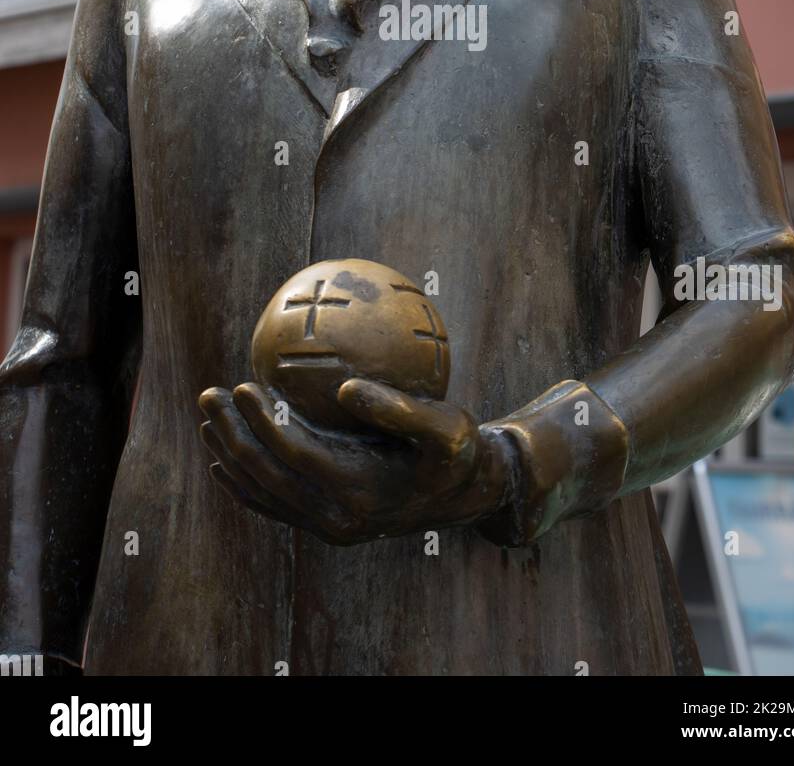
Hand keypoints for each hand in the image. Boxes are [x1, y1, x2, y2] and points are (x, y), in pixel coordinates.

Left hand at [198, 378, 512, 545]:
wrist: (466, 496)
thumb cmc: (458, 452)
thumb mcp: (447, 427)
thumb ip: (399, 409)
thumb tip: (345, 389)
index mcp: (360, 492)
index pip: (294, 455)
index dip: (262, 423)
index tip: (241, 386)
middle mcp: (337, 519)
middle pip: (268, 476)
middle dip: (232, 436)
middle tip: (209, 395)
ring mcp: (328, 527)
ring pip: (264, 494)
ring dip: (230, 457)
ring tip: (208, 418)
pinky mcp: (326, 525)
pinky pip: (274, 506)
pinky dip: (244, 484)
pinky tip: (223, 459)